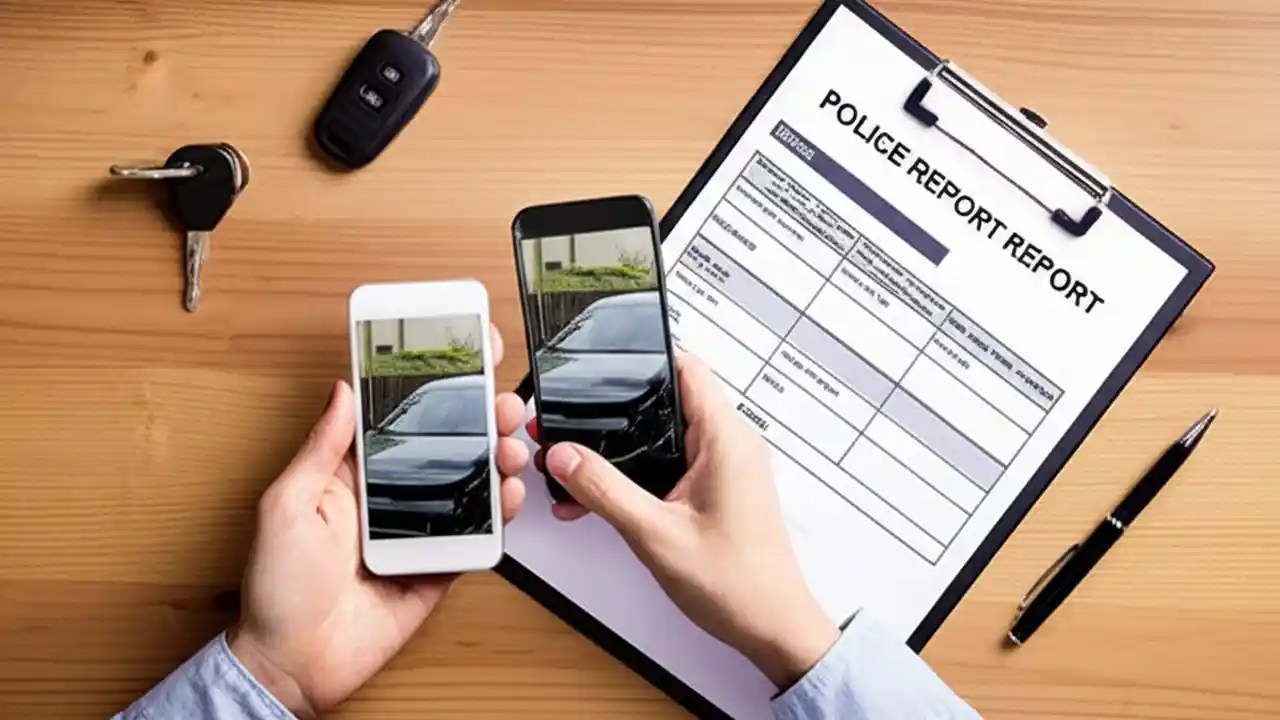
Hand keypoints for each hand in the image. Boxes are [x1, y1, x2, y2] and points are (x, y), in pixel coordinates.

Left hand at [229, 326, 529, 717]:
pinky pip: (478, 533)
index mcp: (353, 473)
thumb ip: (321, 447)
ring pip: (470, 483)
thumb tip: (342, 391)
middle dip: (481, 416)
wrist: (296, 663)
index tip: (460, 356)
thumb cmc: (276, 589)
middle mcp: (390, 496)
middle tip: (502, 400)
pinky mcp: (441, 565)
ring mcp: (419, 528)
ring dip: (498, 458)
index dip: (431, 386)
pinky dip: (501, 512)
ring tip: (511, 443)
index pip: (399, 417)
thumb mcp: (286, 504)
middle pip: (447, 444)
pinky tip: (510, 492)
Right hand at [540, 354, 838, 688]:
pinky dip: (638, 474)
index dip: (642, 357)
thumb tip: (565, 456)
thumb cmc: (738, 585)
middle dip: (617, 411)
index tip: (599, 365)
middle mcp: (731, 445)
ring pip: (664, 436)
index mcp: (725, 439)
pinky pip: (672, 464)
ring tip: (580, 466)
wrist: (773, 628)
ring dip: (623, 450)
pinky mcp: (718, 488)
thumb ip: (604, 490)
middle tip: (573, 423)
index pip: (684, 367)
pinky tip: (606, 497)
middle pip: (667, 399)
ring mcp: (726, 467)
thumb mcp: (655, 534)